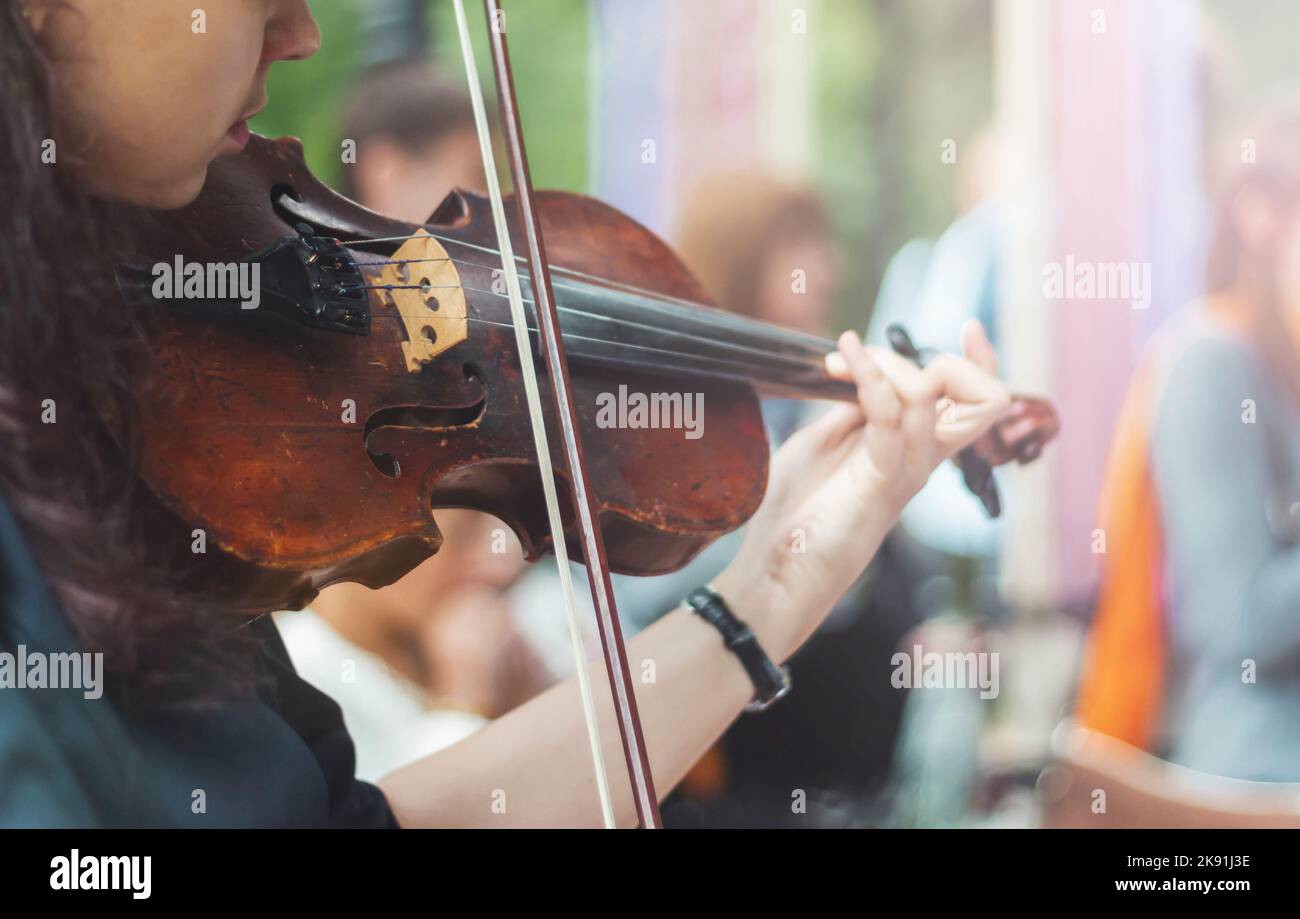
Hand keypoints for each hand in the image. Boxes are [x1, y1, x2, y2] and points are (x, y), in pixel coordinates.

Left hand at [713, 321, 1009, 659]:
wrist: (774, 571)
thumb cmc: (794, 514)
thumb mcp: (822, 442)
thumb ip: (853, 409)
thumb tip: (868, 373)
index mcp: (914, 450)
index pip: (978, 402)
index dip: (984, 362)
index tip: (970, 324)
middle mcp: (923, 461)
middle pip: (982, 397)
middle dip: (937, 357)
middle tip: (864, 355)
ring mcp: (908, 473)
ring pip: (932, 396)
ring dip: (884, 364)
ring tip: (839, 362)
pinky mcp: (882, 484)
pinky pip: (890, 418)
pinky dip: (869, 378)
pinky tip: (842, 363)